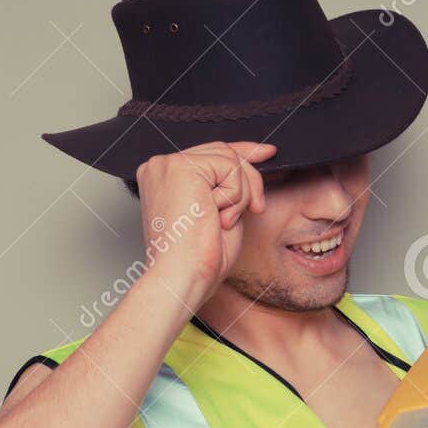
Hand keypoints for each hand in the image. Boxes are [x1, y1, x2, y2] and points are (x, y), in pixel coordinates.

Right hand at [136, 141, 275, 309]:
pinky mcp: (182, 167)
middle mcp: (161, 166)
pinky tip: (217, 216)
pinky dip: (235, 196)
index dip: (242, 153)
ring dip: (240, 195)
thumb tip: (254, 154)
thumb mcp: (222, 209)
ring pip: (229, 158)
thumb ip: (229, 182)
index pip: (210, 153)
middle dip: (249, 180)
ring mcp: (168, 164)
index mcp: (165, 177)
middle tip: (256, 209)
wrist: (184, 276)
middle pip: (223, 151)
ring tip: (222, 221)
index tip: (267, 153)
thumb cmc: (198, 256)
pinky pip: (230, 167)